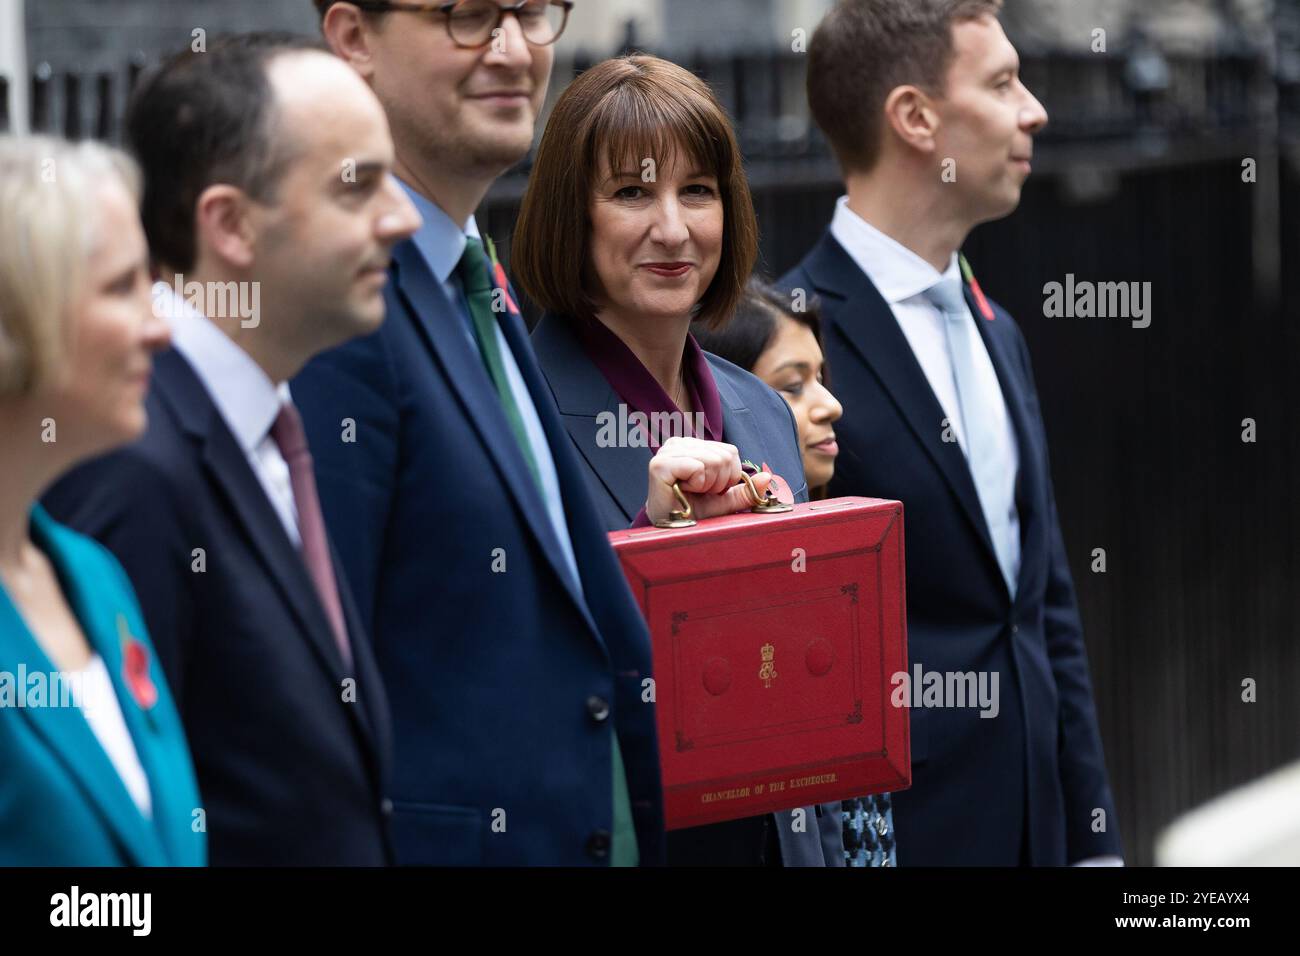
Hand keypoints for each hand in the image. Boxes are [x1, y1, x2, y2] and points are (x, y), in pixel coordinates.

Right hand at [646, 437, 772, 524]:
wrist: (670, 529)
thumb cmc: (693, 511)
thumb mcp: (725, 500)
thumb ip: (745, 489)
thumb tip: (767, 477)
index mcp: (693, 445)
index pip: (730, 451)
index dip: (727, 476)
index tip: (708, 489)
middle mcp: (679, 443)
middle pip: (725, 456)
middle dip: (719, 482)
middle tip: (698, 492)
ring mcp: (668, 451)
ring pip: (714, 461)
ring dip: (707, 485)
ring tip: (690, 492)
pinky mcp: (660, 464)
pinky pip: (697, 467)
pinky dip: (697, 484)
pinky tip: (682, 490)